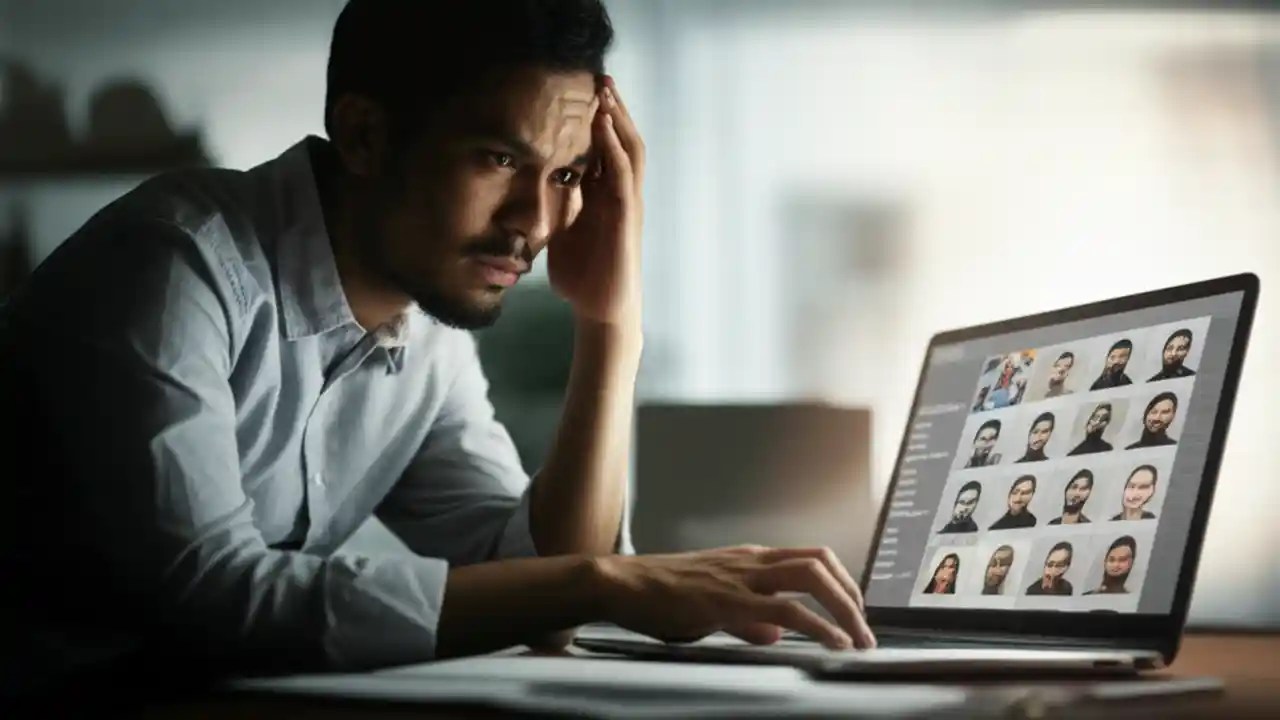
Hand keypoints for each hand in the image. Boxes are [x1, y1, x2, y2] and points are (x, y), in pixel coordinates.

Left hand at [548, 76, 643, 330]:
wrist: (600, 312)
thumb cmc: (583, 278)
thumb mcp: (562, 234)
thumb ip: (556, 209)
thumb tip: (535, 191)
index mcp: (604, 198)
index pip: (604, 149)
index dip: (598, 120)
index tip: (584, 91)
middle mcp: (620, 196)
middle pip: (623, 142)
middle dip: (613, 109)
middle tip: (601, 77)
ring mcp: (627, 206)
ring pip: (630, 152)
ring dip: (619, 121)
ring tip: (607, 93)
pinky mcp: (627, 219)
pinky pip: (624, 178)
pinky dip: (616, 151)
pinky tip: (607, 131)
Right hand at [592, 545, 876, 649]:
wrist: (620, 583)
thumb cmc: (657, 593)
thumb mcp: (710, 604)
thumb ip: (747, 618)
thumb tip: (776, 635)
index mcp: (748, 558)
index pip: (810, 556)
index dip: (841, 580)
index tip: (854, 608)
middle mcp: (750, 561)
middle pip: (820, 561)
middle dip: (852, 594)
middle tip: (865, 628)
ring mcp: (740, 578)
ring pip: (811, 577)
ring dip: (844, 608)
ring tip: (859, 638)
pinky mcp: (728, 601)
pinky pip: (785, 610)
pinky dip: (818, 625)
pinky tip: (832, 642)